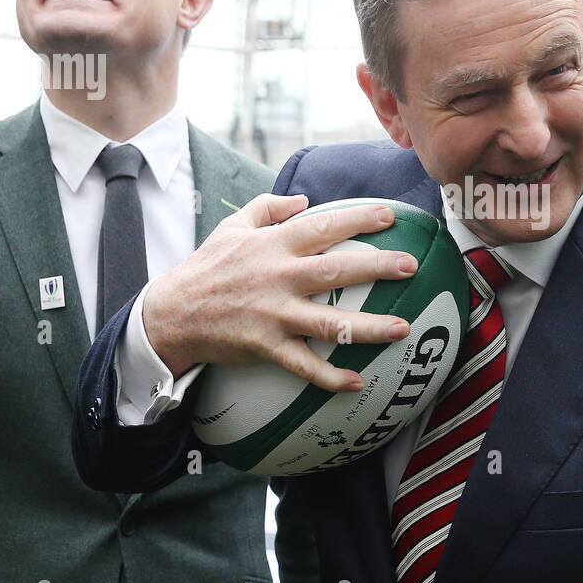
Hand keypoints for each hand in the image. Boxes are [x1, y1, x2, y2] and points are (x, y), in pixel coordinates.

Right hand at [144, 194, 417, 390]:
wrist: (172, 313)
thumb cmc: (208, 267)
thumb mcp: (233, 227)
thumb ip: (269, 208)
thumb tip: (305, 200)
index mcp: (273, 245)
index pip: (322, 226)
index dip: (357, 219)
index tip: (390, 215)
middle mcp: (278, 278)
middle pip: (335, 271)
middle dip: (376, 267)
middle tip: (410, 265)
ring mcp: (273, 315)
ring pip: (328, 323)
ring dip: (368, 327)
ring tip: (402, 328)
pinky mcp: (266, 347)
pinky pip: (303, 365)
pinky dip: (330, 377)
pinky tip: (357, 382)